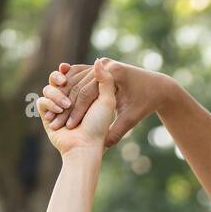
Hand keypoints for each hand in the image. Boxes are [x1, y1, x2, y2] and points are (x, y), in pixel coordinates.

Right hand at [36, 57, 115, 154]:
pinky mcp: (47, 117)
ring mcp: (57, 108)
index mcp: (83, 95)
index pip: (73, 75)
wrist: (83, 146)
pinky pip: (41, 101)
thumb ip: (105, 80)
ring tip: (65, 106)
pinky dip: (48, 103)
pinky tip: (58, 111)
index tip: (64, 67)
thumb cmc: (98, 126)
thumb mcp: (106, 101)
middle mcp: (69, 100)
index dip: (68, 71)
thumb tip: (97, 60)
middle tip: (62, 82)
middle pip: (57, 80)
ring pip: (48, 88)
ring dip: (55, 95)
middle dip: (58, 80)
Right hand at [39, 57, 168, 149]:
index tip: (71, 126)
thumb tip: (104, 147)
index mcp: (114, 72)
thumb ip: (117, 130)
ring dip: (60, 97)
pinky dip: (62, 89)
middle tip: (57, 123)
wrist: (155, 88)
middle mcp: (104, 64)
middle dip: (66, 105)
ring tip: (55, 115)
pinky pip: (72, 77)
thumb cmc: (143, 105)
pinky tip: (58, 105)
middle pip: (76, 85)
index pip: (87, 92)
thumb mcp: (130, 119)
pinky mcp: (94, 68)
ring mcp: (98, 65)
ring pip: (70, 80)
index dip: (78, 111)